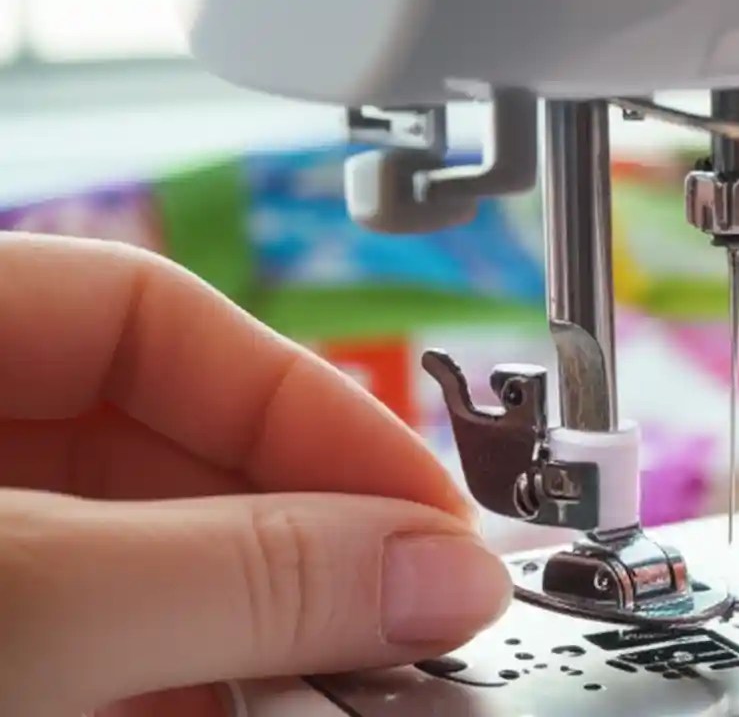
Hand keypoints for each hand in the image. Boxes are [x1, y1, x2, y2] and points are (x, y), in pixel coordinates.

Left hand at [0, 234, 511, 716]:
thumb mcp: (30, 599)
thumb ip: (240, 576)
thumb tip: (443, 575)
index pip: (157, 314)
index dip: (311, 406)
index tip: (428, 513)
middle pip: (163, 441)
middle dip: (297, 531)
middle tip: (406, 612)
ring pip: (135, 552)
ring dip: (253, 619)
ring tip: (344, 673)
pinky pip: (88, 639)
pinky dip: (174, 676)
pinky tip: (239, 709)